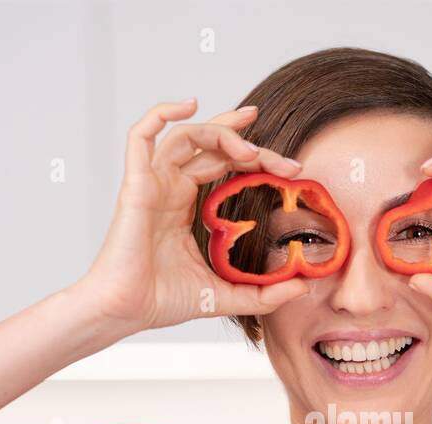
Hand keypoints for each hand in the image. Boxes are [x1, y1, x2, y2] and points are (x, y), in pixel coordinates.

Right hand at [73, 99, 309, 334]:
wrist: (126, 311)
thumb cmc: (163, 301)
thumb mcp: (227, 296)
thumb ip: (264, 293)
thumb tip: (304, 287)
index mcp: (187, 206)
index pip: (224, 165)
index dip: (256, 158)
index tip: (290, 169)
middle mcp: (170, 187)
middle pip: (212, 146)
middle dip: (250, 144)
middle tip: (285, 161)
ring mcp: (152, 183)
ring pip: (187, 135)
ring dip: (221, 133)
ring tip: (250, 152)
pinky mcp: (135, 185)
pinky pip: (141, 135)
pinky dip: (162, 113)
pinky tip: (190, 105)